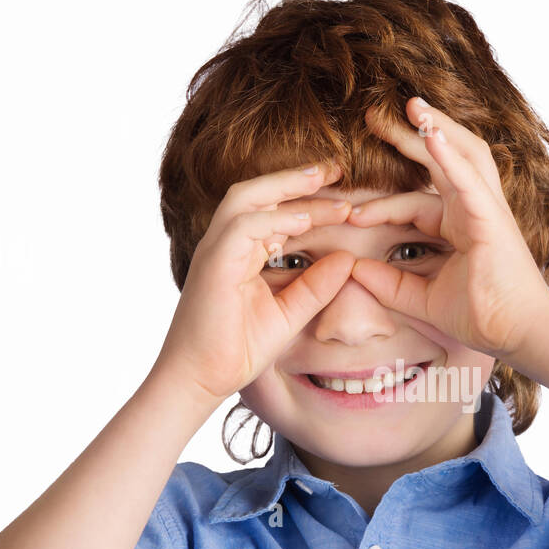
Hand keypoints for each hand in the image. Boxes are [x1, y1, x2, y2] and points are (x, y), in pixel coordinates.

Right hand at [152, 164, 354, 401]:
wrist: (201, 380)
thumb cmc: (237, 350)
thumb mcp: (289, 314)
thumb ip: (316, 287)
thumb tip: (347, 259)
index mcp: (240, 253)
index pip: (275, 213)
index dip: (310, 202)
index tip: (347, 200)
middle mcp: (225, 245)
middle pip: (259, 193)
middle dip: (297, 178)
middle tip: (338, 168)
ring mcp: (215, 251)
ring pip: (247, 199)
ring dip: (286, 187)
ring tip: (324, 180)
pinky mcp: (213, 264)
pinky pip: (242, 227)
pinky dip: (273, 219)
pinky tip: (303, 219)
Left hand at [346, 97, 548, 360]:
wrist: (519, 335)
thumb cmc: (483, 317)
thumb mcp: (423, 300)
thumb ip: (389, 284)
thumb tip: (352, 271)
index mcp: (460, 225)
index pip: (414, 203)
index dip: (380, 207)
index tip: (350, 215)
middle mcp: (474, 209)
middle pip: (439, 161)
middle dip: (408, 136)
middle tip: (373, 117)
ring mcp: (486, 209)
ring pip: (461, 154)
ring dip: (436, 127)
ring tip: (410, 105)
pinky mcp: (492, 217)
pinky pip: (469, 178)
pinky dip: (448, 155)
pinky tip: (429, 132)